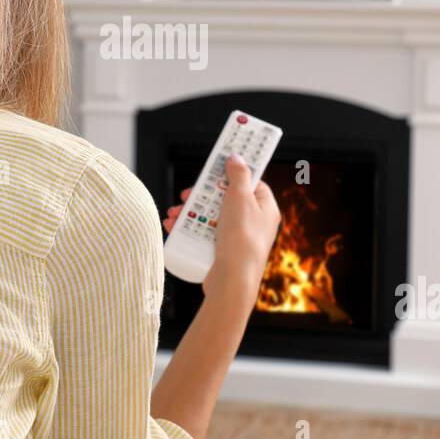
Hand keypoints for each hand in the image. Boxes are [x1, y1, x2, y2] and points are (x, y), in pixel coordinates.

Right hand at [162, 156, 279, 305]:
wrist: (233, 280)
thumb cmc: (242, 239)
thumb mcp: (240, 197)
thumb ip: (238, 175)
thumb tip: (237, 158)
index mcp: (266, 208)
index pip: (251, 182)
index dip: (232, 173)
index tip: (216, 167)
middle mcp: (254, 223)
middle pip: (226, 199)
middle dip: (203, 195)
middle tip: (190, 193)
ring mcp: (238, 238)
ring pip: (212, 216)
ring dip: (191, 212)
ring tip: (176, 212)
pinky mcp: (223, 252)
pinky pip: (205, 233)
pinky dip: (189, 228)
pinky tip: (173, 226)